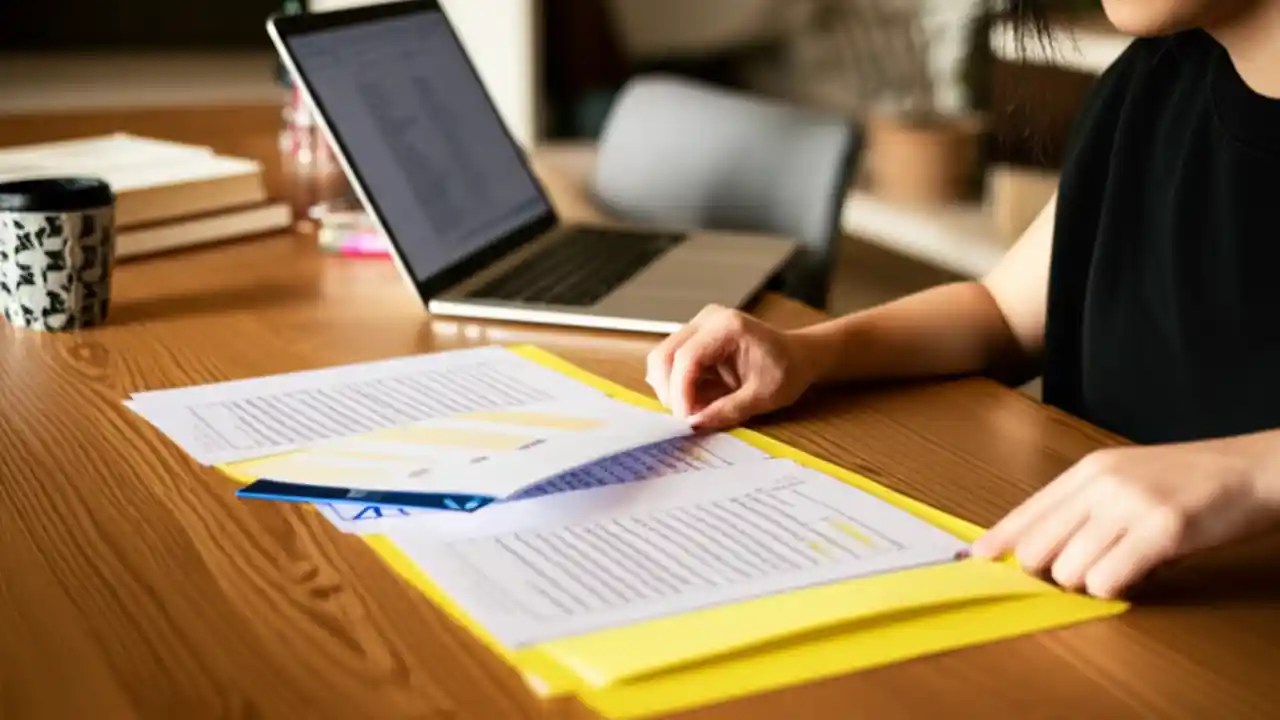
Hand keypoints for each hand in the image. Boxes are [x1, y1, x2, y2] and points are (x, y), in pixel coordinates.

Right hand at [645, 304, 821, 429]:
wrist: (797, 355)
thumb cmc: (787, 371)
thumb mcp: (764, 396)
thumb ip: (728, 410)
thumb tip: (694, 423)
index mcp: (728, 327)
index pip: (687, 357)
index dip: (680, 392)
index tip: (684, 420)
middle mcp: (707, 319)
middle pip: (665, 354)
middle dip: (669, 391)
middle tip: (685, 418)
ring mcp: (697, 326)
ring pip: (662, 358)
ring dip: (669, 389)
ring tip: (692, 409)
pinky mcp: (693, 337)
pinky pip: (670, 361)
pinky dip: (674, 384)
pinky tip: (693, 399)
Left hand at [971, 441, 1275, 598]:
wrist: (1252, 470)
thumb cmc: (1190, 481)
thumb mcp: (1127, 481)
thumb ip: (1084, 509)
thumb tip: (1038, 550)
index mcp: (1088, 471)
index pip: (1028, 511)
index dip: (1001, 540)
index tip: (978, 559)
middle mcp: (1100, 484)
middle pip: (1038, 548)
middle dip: (1052, 572)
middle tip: (1086, 570)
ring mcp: (1129, 505)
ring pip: (1068, 570)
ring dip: (1090, 583)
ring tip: (1124, 566)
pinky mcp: (1161, 530)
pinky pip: (1106, 579)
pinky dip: (1113, 589)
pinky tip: (1134, 576)